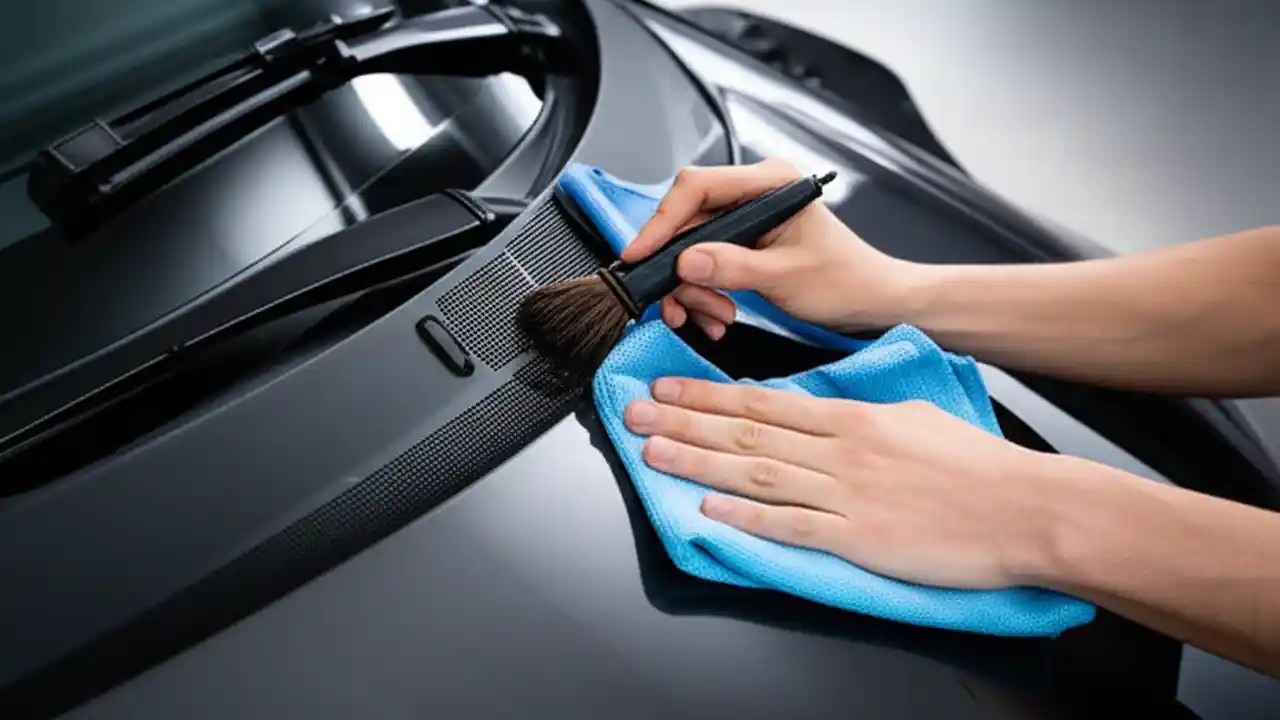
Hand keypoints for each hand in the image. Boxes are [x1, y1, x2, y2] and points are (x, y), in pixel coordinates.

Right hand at [621, 158, 919, 338]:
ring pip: (690, 249)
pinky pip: (704, 265)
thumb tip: (687, 260)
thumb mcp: (785, 277)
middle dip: (680, 270)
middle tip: (681, 305)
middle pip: (687, 222)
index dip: (662, 220)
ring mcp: (746, 219)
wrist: (870, 301)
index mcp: (769, 183)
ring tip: (713, 316)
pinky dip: (703, 293)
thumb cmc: (846, 280)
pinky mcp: (742, 244)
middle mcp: (753, 194)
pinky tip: (717, 314)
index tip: (640, 253)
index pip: (696, 188)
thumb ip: (734, 267)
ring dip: (692, 289)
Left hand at [623, 377, 1064, 589]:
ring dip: (698, 464)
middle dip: (685, 422)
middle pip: (747, 434)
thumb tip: (823, 409)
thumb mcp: (913, 418)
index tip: (668, 386)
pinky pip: (793, 526)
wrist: (1023, 507)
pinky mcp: (860, 538)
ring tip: (653, 453)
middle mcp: (840, 451)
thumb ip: (861, 414)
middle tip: (636, 412)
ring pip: (757, 475)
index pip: (764, 401)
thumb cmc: (974, 465)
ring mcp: (847, 495)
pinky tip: (709, 514)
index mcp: (852, 418)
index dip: (708, 395)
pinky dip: (747, 520)